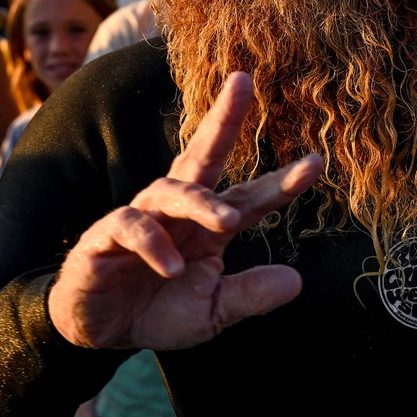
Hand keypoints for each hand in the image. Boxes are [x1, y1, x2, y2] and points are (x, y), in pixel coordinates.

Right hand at [48, 72, 322, 349]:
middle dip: (223, 120)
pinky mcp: (104, 236)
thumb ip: (248, 295)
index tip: (317, 163)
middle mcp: (176, 212)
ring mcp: (140, 219)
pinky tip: (171, 268)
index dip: (281, 182)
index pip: (248, 196)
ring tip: (228, 222)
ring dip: (202, 203)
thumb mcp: (211, 312)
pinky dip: (153, 244)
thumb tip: (297, 281)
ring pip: (170, 191)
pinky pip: (130, 226)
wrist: (99, 332)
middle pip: (201, 156)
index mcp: (206, 226)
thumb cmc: (157, 311)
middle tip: (244, 84)